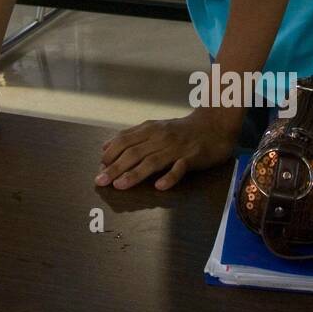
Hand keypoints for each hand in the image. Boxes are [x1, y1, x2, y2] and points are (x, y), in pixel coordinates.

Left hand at [96, 108, 241, 190]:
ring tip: (119, 185)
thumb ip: (131, 137)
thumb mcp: (153, 127)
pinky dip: (170, 177)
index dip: (110, 154)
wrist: (213, 125)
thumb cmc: (180, 130)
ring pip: (152, 161)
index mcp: (149, 129)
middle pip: (134, 153)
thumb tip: (105, 147)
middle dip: (115, 167)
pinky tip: (159, 186)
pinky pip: (180, 168)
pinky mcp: (192, 158)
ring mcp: (176, 148)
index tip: (99, 168)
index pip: (124, 141)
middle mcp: (160, 137)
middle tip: (100, 181)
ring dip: (134, 174)